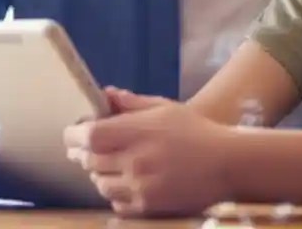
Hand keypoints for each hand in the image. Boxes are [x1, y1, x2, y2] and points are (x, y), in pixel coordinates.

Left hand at [63, 88, 232, 216]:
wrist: (228, 164)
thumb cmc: (196, 132)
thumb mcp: (165, 108)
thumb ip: (133, 103)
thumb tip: (106, 94)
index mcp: (137, 132)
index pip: (88, 135)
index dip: (74, 134)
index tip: (73, 132)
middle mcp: (134, 161)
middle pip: (89, 160)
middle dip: (83, 153)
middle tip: (87, 147)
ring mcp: (140, 187)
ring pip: (99, 183)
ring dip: (99, 173)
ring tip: (109, 165)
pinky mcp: (148, 208)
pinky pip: (115, 203)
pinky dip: (114, 193)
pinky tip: (125, 183)